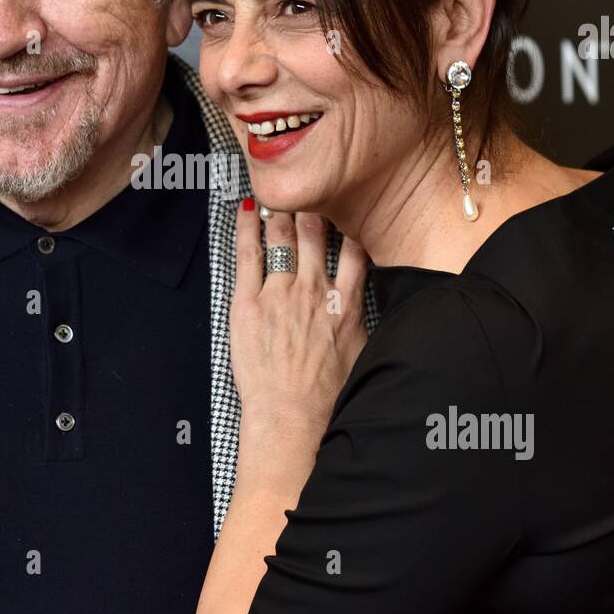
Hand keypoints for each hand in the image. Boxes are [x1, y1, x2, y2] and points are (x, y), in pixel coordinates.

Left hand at [229, 201, 368, 488]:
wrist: (293, 419)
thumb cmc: (328, 398)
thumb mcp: (364, 355)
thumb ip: (364, 322)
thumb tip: (369, 308)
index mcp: (346, 303)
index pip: (354, 248)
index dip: (348, 224)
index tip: (344, 209)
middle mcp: (315, 291)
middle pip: (315, 232)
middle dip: (310, 208)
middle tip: (304, 194)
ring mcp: (280, 294)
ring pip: (282, 235)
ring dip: (280, 212)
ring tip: (276, 198)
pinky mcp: (249, 303)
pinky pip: (247, 253)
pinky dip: (246, 227)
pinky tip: (244, 209)